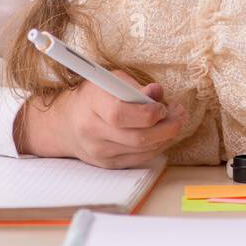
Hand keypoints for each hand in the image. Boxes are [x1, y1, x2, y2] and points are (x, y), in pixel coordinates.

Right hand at [16, 71, 187, 166]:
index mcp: (91, 105)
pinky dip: (156, 147)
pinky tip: (163, 134)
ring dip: (166, 137)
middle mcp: (92, 132)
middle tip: (180, 113)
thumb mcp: (110, 80)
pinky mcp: (108, 164)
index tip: (163, 105)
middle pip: (137, 137)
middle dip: (167, 127)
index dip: (148, 113)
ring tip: (175, 121)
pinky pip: (140, 158)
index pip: (120, 114)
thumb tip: (157, 92)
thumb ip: (134, 86)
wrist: (65, 123)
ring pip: (142, 150)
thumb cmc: (93, 96)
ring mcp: (99, 152)